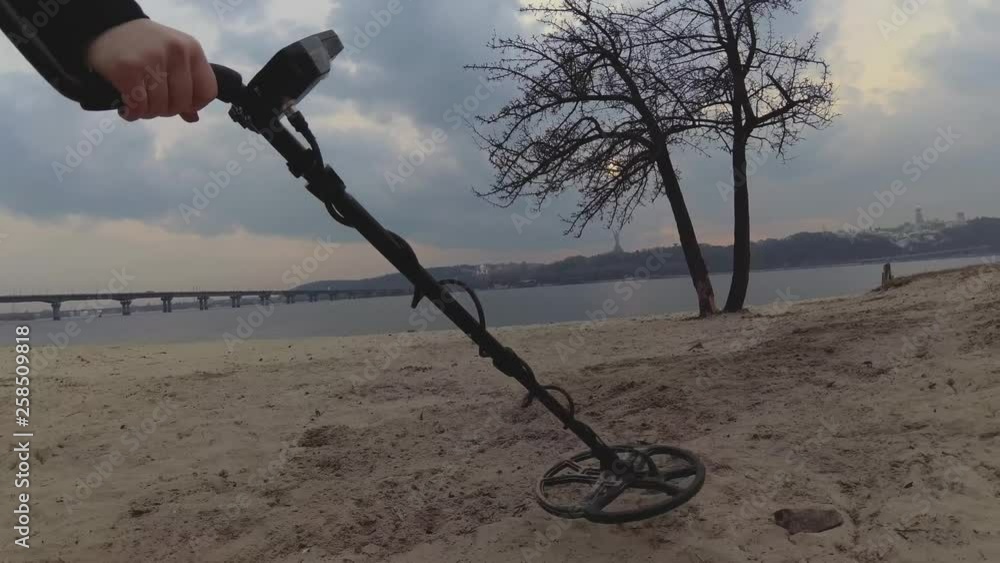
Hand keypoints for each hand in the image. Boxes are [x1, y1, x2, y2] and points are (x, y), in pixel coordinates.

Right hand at [87, 20, 217, 122]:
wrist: (107, 26)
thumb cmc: (144, 46)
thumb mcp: (173, 56)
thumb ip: (187, 85)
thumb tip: (193, 118)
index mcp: (192, 49)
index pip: (207, 92)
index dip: (194, 104)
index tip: (179, 103)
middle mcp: (175, 52)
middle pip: (182, 103)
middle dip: (167, 109)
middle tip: (153, 102)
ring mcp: (152, 60)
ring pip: (160, 108)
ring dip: (148, 112)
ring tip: (139, 102)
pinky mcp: (128, 69)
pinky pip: (139, 107)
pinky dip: (133, 113)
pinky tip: (127, 107)